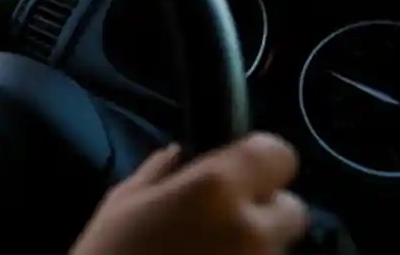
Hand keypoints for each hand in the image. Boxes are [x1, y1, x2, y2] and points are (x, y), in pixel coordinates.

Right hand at [71, 133, 308, 254]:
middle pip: (290, 208)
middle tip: (224, 219)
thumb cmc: (109, 254)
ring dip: (253, 244)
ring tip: (207, 251)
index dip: (262, 160)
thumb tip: (176, 155)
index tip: (242, 170)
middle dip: (264, 211)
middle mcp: (249, 227)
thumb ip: (158, 173)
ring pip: (277, 247)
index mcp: (215, 188)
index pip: (277, 154)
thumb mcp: (122, 203)